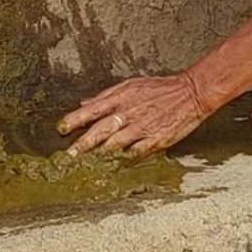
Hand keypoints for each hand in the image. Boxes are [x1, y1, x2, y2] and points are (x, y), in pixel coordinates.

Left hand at [57, 73, 209, 157]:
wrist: (191, 93)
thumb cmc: (160, 88)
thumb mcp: (131, 85)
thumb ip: (107, 96)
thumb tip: (84, 103)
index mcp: (122, 97)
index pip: (93, 109)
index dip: (75, 119)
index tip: (61, 129)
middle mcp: (129, 112)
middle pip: (101, 130)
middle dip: (83, 144)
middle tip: (68, 156)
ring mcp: (142, 128)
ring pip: (115, 144)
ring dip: (100, 155)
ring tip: (86, 165)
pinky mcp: (155, 140)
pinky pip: (135, 154)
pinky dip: (123, 160)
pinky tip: (114, 167)